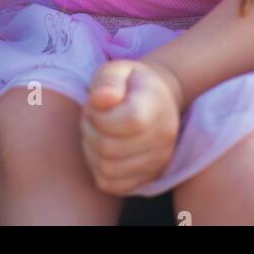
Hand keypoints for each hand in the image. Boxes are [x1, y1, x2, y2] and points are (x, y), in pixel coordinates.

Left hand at [80, 58, 182, 195]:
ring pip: (107, 169)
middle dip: (90, 130)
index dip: (101, 114)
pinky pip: (111, 184)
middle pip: (111, 149)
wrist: (156, 100)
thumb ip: (107, 80)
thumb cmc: (130, 83)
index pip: (128, 121)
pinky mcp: (147, 178)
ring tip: (95, 130)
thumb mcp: (117, 69)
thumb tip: (100, 99)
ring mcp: (157, 161)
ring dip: (90, 149)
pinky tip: (100, 148)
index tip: (95, 101)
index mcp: (157, 106)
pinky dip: (97, 168)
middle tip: (90, 114)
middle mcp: (163, 137)